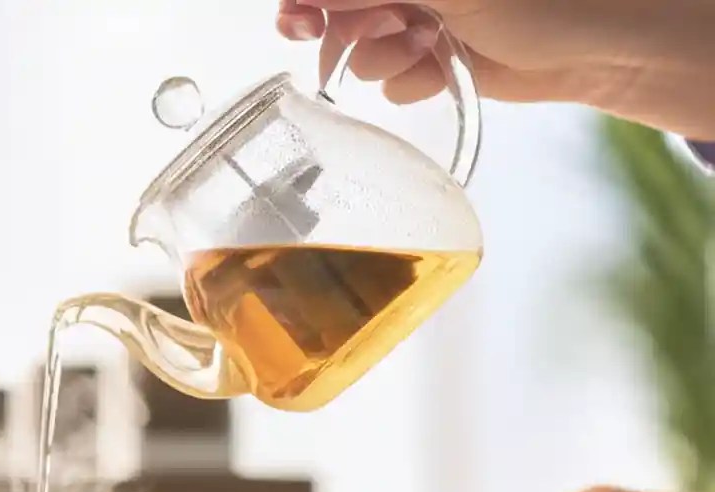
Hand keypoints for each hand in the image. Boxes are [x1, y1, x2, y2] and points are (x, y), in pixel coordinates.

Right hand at [275, 0, 714, 139]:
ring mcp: (416, 21)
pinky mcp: (430, 62)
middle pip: (333, 13)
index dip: (305, 1)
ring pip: (360, 52)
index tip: (296, 22)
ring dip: (386, 58)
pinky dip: (411, 82)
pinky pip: (390, 83)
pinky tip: (441, 72)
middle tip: (379, 33)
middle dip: (348, 31)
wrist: (594, 46)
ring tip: (428, 48)